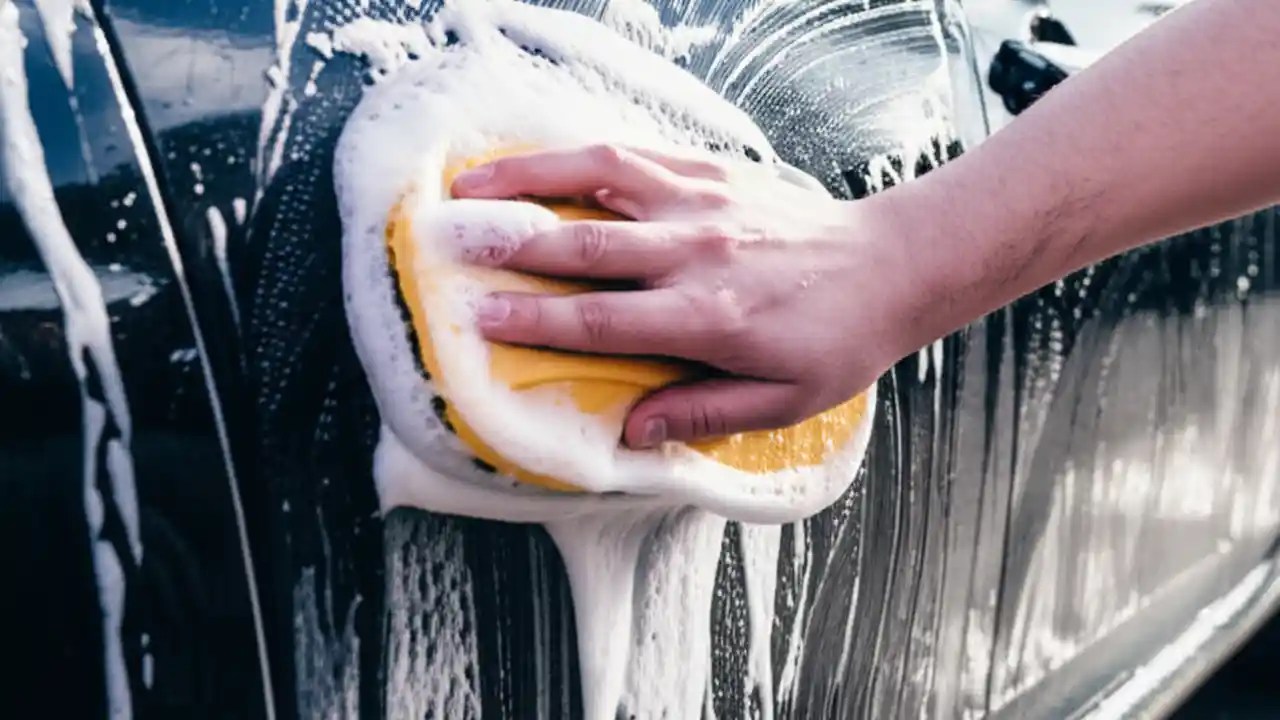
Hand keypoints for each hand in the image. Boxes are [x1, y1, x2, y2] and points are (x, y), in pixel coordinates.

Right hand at [449, 144, 934, 448]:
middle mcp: (697, 252)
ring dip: (530, 176)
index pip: (603, 318)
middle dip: (510, 241)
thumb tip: (628, 429)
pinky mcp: (713, 171)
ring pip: (600, 177)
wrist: (892, 265)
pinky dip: (582, 154)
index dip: (536, 319)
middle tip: (447, 240)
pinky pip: (636, 153)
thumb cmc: (837, 340)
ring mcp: (704, 202)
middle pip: (585, 243)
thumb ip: (700, 411)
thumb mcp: (781, 403)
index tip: (480, 318)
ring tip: (471, 181)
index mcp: (709, 316)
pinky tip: (544, 159)